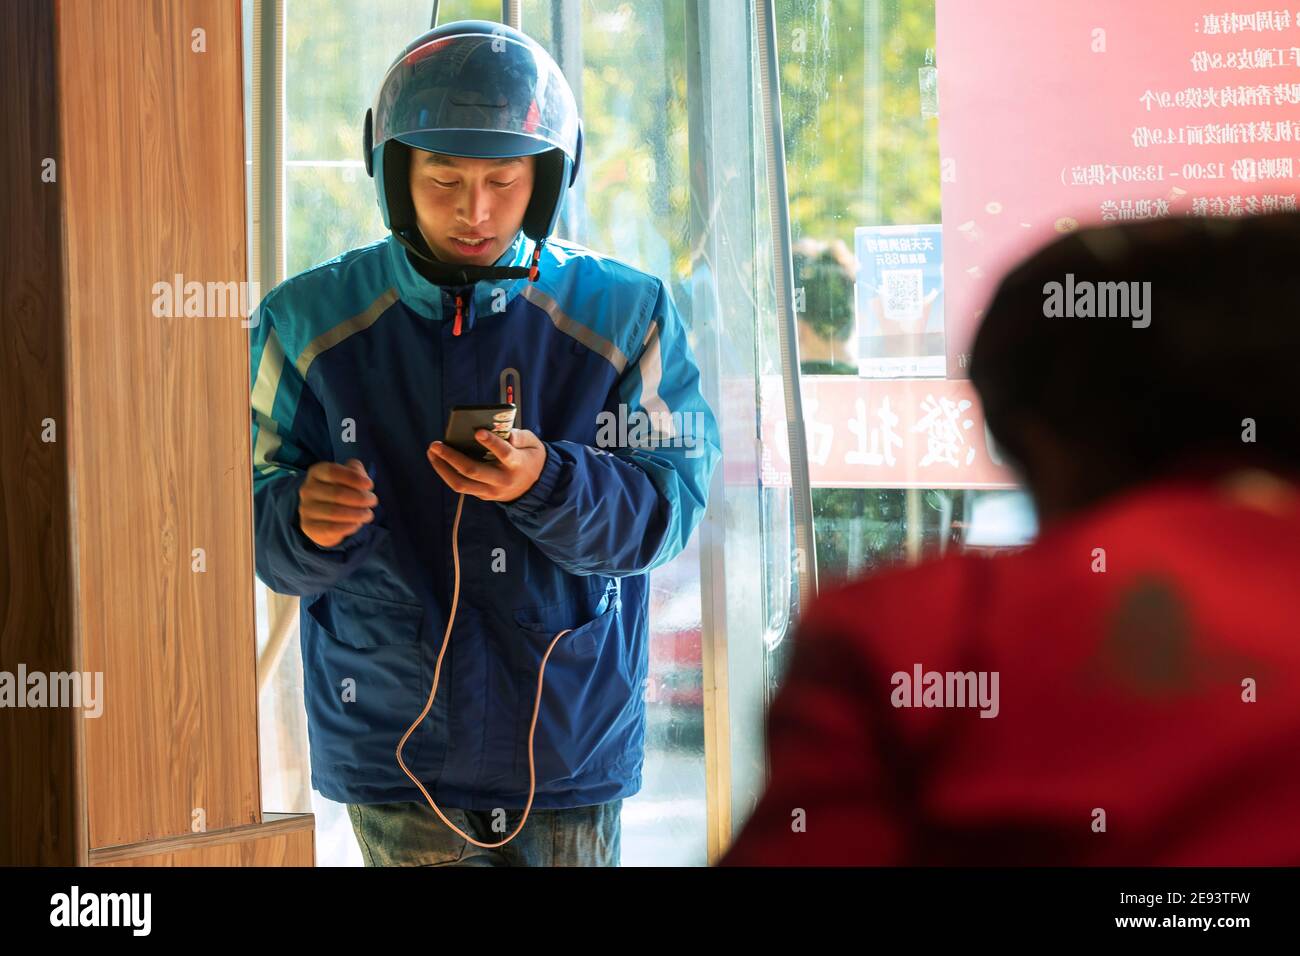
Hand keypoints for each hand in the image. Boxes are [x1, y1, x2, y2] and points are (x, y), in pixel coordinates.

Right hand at [297, 458, 377, 547]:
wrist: (325, 517)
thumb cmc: (340, 490)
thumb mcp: (349, 476)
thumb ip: (355, 471)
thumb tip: (362, 478)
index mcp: (316, 472)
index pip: (333, 471)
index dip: (353, 478)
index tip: (369, 485)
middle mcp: (307, 489)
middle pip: (337, 493)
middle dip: (360, 498)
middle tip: (373, 501)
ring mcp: (306, 508)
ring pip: (334, 512)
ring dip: (356, 514)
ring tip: (368, 514)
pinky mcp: (309, 526)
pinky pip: (331, 528)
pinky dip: (347, 526)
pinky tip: (357, 524)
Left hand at [427, 428, 546, 502]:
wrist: (535, 487)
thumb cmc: (529, 458)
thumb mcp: (533, 444)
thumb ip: (520, 436)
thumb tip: (503, 432)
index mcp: (517, 464)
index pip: (504, 454)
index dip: (491, 443)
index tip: (478, 432)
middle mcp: (502, 480)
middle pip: (473, 470)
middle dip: (452, 457)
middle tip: (436, 444)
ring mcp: (491, 491)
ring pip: (461, 484)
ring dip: (442, 468)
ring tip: (432, 452)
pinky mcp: (483, 495)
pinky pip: (461, 486)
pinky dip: (447, 473)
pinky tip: (438, 460)